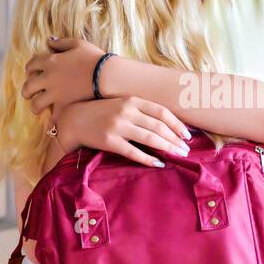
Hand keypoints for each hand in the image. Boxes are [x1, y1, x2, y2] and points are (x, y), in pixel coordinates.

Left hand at [22, 37, 105, 117]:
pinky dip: (51, 122)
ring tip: (37, 108)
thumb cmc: (94, 58)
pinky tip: (51, 125)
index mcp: (51, 62)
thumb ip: (61, 43)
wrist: (106, 76)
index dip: (30, 68)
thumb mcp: (78, 44)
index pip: (32, 64)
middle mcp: (48, 78)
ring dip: (35, 106)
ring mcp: (55, 94)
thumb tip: (49, 41)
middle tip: (29, 93)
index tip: (31, 72)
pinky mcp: (64, 107)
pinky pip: (53, 118)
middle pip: (29, 86)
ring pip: (36, 103)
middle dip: (27, 90)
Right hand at [57, 97, 192, 167]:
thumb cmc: (103, 112)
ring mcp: (117, 126)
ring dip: (168, 148)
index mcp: (132, 100)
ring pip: (150, 138)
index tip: (187, 135)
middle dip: (176, 139)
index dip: (177, 124)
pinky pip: (134, 152)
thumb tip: (168, 123)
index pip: (162, 111)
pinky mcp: (109, 142)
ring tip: (179, 155)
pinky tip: (159, 163)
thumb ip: (142, 110)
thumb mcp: (122, 104)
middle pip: (159, 126)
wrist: (75, 119)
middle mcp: (126, 111)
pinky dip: (149, 159)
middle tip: (186, 149)